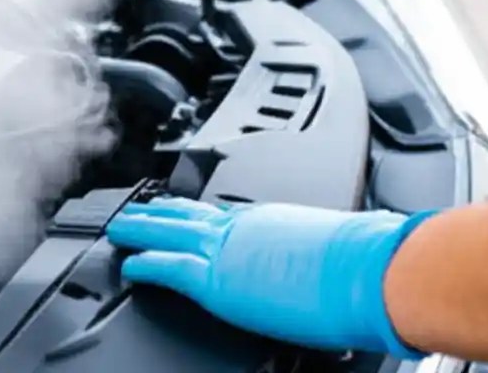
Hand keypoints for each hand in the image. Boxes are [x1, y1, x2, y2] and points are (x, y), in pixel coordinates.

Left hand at [105, 197, 434, 355]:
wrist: (368, 271)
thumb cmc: (367, 263)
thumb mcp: (338, 249)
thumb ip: (324, 255)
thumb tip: (341, 270)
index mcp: (273, 220)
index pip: (225, 213)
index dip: (200, 214)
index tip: (186, 211)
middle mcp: (244, 226)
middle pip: (190, 212)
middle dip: (160, 212)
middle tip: (136, 209)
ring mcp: (227, 248)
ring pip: (168, 231)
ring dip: (139, 229)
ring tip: (118, 229)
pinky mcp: (215, 278)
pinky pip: (167, 266)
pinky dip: (143, 263)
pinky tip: (127, 265)